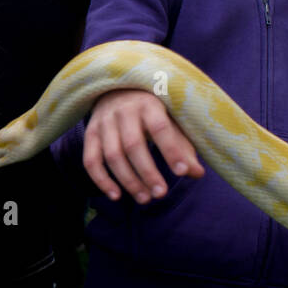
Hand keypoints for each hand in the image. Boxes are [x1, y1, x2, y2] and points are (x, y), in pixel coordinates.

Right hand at [83, 89, 204, 202]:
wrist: (117, 89)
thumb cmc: (151, 109)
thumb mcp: (170, 119)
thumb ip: (182, 146)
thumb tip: (197, 174)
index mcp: (149, 103)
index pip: (160, 128)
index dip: (171, 151)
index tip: (182, 173)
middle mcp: (123, 111)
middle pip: (133, 145)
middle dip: (147, 173)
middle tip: (160, 194)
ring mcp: (103, 122)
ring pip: (112, 156)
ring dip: (128, 181)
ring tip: (144, 199)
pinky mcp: (90, 133)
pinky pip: (91, 160)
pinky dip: (101, 181)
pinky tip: (116, 196)